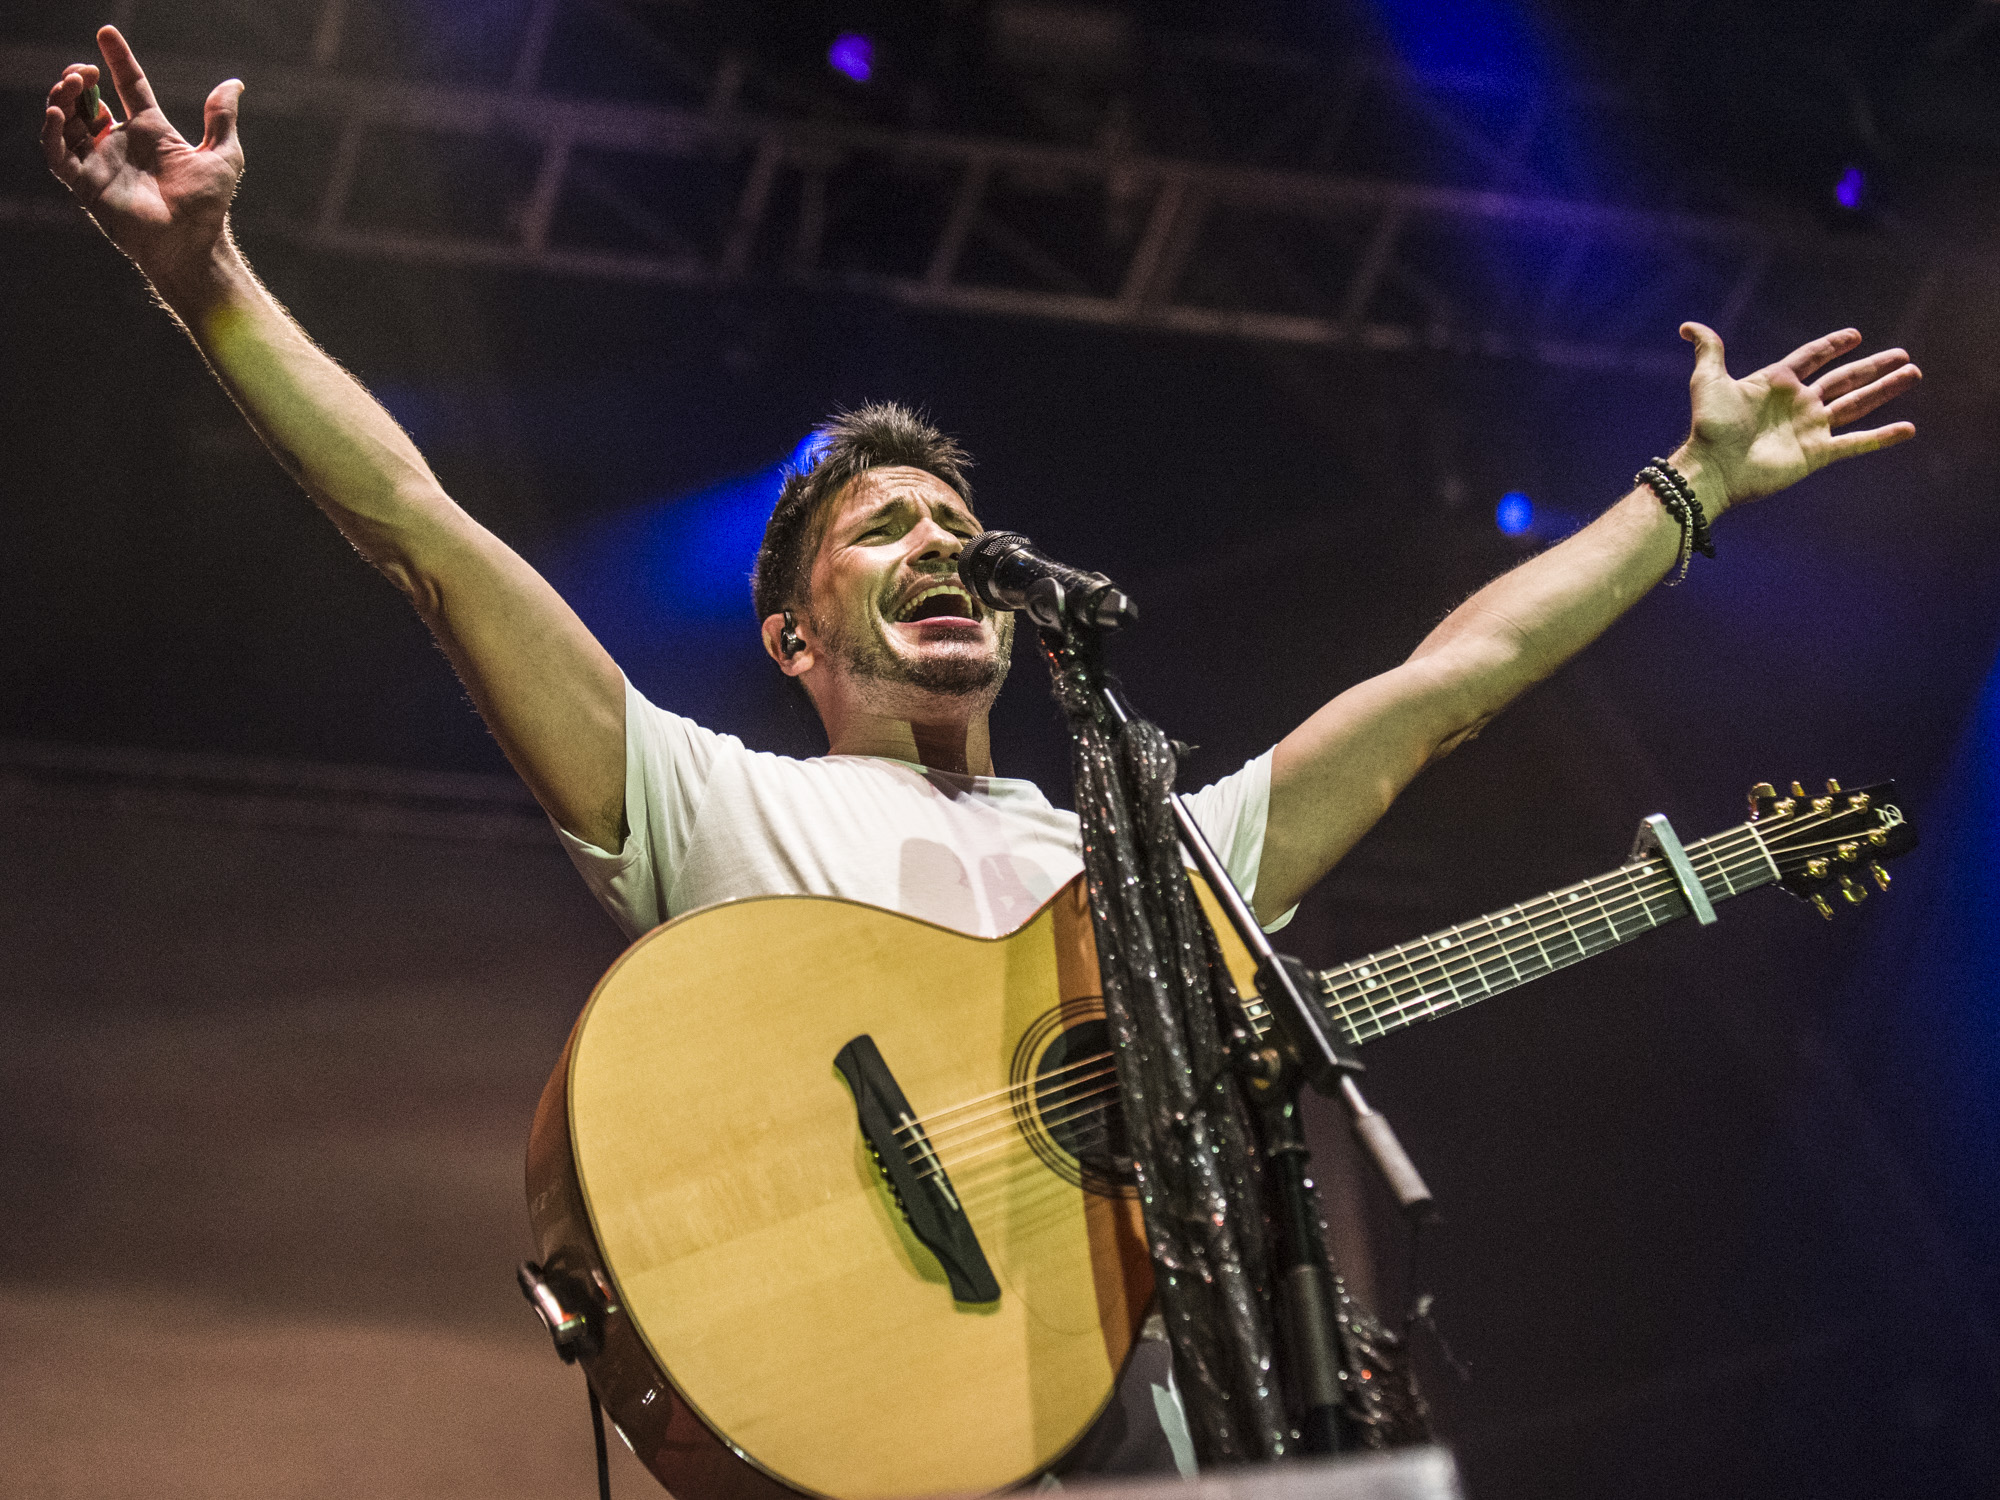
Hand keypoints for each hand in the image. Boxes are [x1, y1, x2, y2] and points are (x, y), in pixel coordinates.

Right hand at [41, 27, 244, 299]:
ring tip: (72, 83)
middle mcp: (122, 143)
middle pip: (89, 100)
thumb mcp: (223, 155)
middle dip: (80, 79)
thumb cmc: (208, 206)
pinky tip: (58, 113)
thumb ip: (221, 118)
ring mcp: (101, 162)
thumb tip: (234, 83)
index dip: (117, 59)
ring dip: (62, 98)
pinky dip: (51, 131)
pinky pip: (57, 154)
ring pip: (67, 121)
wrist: (192, 245)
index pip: (129, 85)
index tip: (106, 32)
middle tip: (84, 70)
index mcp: (151, 131)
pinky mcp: (86, 184)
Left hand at [1676, 322, 1919, 515]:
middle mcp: (1798, 404)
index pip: (1812, 357)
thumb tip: (1687, 326)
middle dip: (1873, 367)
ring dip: (1885, 390)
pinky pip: (1856, 443)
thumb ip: (1708, 350)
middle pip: (1844, 379)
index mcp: (1777, 383)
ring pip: (1857, 405)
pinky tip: (1908, 429)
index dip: (1832, 345)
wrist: (1713, 468)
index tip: (1855, 335)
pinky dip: (1882, 437)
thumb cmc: (1710, 426)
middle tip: (1903, 354)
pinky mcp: (1816, 454)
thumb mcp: (1708, 381)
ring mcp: (1809, 429)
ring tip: (1913, 374)